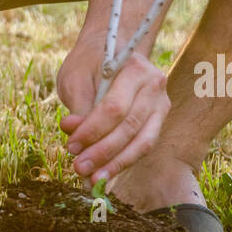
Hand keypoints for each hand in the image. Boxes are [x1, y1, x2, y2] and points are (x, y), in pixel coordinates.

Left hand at [57, 47, 170, 184]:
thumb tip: (73, 133)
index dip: (92, 132)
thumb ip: (77, 106)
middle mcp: (154, 86)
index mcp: (135, 69)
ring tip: (93, 179)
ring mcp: (160, 104)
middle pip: (130, 128)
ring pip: (142, 142)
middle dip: (103, 152)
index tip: (71, 146)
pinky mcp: (158, 120)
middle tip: (79, 168)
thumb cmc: (89, 64)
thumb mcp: (75, 77)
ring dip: (116, 164)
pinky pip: (144, 146)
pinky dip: (124, 162)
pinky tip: (105, 174)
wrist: (112, 51)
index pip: (114, 108)